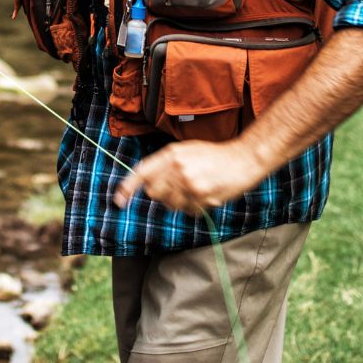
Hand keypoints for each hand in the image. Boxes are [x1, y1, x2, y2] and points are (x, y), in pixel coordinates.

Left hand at [113, 140, 269, 215]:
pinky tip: (206, 196)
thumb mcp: (187, 151)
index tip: (119, 201)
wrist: (243, 158)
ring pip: (170, 205)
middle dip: (163, 196)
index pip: (141, 172)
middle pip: (154, 193)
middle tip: (180, 189)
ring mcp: (188, 182)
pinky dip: (195, 208)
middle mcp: (176, 167)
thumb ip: (167, 165)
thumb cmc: (215, 156)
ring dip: (180, 203)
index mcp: (171, 153)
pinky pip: (188, 211)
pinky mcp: (200, 195)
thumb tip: (148, 185)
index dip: (127, 188)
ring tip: (196, 190)